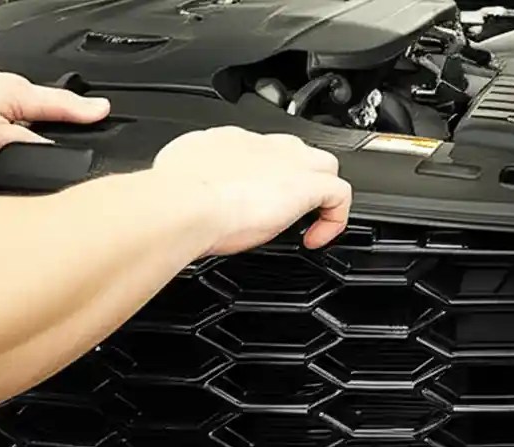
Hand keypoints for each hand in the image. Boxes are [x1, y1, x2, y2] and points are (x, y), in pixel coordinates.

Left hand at [0, 52, 109, 156]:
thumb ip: (28, 146)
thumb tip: (53, 152)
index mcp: (19, 95)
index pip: (64, 105)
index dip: (88, 113)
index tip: (106, 112)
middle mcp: (2, 86)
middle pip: (41, 103)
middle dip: (61, 114)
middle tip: (83, 119)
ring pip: (15, 107)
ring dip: (29, 120)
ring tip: (40, 133)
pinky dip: (4, 120)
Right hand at [152, 126, 352, 252]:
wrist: (182, 203)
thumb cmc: (173, 198)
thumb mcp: (176, 181)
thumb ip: (189, 184)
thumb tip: (185, 197)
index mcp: (226, 142)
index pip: (257, 152)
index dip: (263, 177)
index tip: (254, 202)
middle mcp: (260, 145)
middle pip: (296, 152)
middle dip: (296, 179)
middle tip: (284, 212)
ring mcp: (287, 162)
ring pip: (323, 165)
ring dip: (319, 194)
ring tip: (306, 223)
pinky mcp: (306, 184)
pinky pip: (340, 194)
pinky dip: (334, 217)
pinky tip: (315, 238)